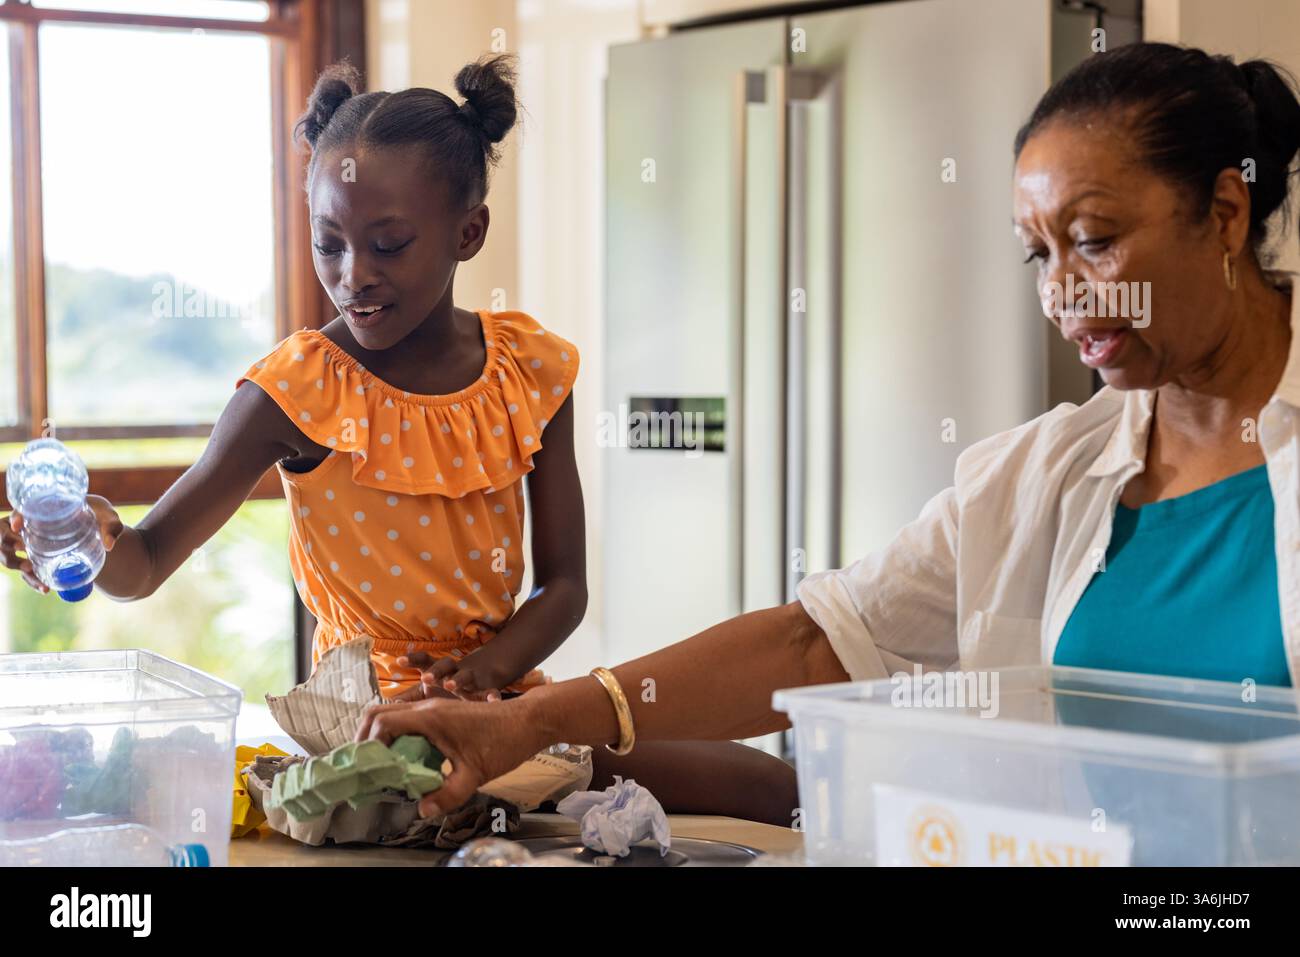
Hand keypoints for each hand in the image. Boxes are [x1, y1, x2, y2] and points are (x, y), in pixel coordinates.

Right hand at [3, 495, 122, 594]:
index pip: (19, 510)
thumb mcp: (108, 516)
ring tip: (35, 576)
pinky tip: (46, 589)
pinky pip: (28, 570)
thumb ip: (112, 526)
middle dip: (7, 549)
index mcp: (44, 509)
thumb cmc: (100, 515)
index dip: (14, 518)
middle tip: (25, 560)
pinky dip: (34, 580)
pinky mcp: (37, 557)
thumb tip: (109, 544)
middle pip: (6, 537)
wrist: (100, 526)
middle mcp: (32, 526)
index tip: (17, 526)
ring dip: (20, 567)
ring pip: (13, 557)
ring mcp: (31, 543)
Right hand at [355, 695, 543, 816]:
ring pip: (393, 713)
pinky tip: (405, 759)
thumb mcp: (475, 775)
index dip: (368, 744)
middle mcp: (428, 707)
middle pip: (380, 712)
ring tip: (382, 765)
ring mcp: (435, 707)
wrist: (530, 721)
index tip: (368, 768)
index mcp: (430, 717)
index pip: (382, 722)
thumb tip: (422, 809)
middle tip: (366, 767)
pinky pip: (409, 718)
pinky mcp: (443, 712)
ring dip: (381, 736)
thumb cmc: (504, 743)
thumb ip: (448, 795)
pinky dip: (397, 734)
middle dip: (366, 738)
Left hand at [395, 651, 504, 701]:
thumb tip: (388, 707)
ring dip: (458, 679)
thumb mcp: (429, 690)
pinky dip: (492, 696)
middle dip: (435, 671)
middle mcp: (453, 671)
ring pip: (464, 675)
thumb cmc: (448, 684)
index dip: (412, 659)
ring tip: (451, 685)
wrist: (485, 673)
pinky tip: (493, 702)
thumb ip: (410, 697)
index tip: (399, 660)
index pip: (424, 661)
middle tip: (425, 678)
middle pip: (444, 665)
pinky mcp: (486, 688)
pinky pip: (490, 692)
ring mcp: (470, 679)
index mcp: (438, 670)